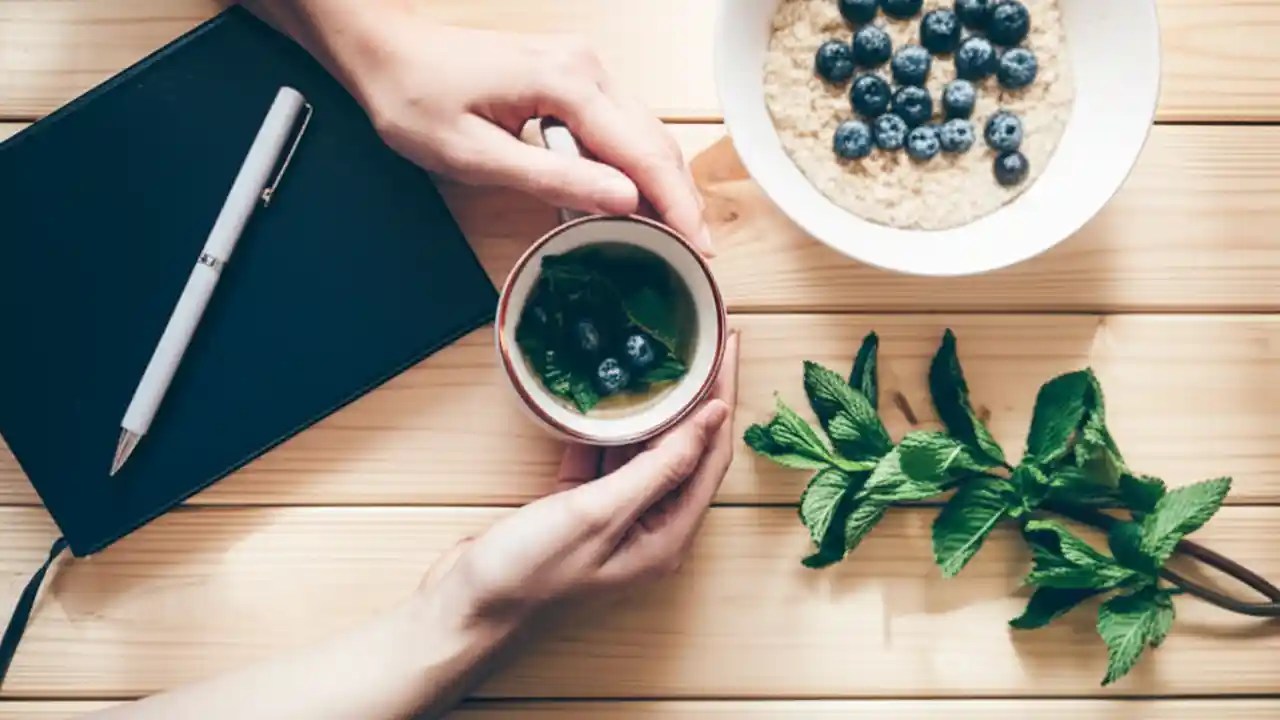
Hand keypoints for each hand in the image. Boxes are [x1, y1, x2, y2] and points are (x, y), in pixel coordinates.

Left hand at [258, 2, 711, 252]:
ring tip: (675, 233)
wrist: (387, 51)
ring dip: (663, 182)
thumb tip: (624, 200)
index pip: (643, 153)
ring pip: (645, 131)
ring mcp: (584, 67)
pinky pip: (621, 124)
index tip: (699, 248)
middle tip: (697, 253)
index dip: (676, 206)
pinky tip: (638, 197)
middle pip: (656, 140)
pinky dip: (637, 163)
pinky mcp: (574, 75)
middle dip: (681, 198)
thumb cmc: (416, 100)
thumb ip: (553, 177)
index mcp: (566, 83)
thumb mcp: (475, 155)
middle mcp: (587, 67)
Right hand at [421, 332, 739, 628]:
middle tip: (703, 342)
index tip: (729, 347)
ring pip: (645, 452)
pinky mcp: (579, 509)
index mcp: (667, 538)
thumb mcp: (600, 513)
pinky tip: (606, 396)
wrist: (466, 607)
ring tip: (661, 359)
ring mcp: (613, 519)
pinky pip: (605, 459)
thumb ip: (659, 466)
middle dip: (696, 397)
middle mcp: (649, 529)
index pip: (710, 456)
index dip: (723, 399)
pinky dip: (607, 429)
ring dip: (654, 409)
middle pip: (685, 451)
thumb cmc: (530, 572)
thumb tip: (711, 419)